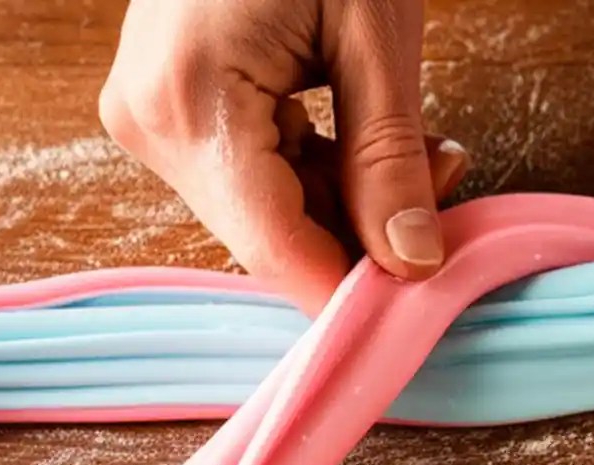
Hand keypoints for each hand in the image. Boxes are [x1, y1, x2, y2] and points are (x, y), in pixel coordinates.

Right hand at [99, 0, 470, 315]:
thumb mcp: (373, 31)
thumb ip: (390, 156)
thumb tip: (411, 262)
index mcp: (190, 102)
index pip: (278, 247)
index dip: (355, 290)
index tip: (424, 304)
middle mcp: (151, 123)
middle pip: (273, 233)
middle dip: (367, 230)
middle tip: (442, 182)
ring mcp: (153, 114)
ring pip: (268, 208)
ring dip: (353, 197)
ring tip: (423, 149)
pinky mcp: (171, 104)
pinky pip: (253, 170)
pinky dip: (320, 168)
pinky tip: (369, 135)